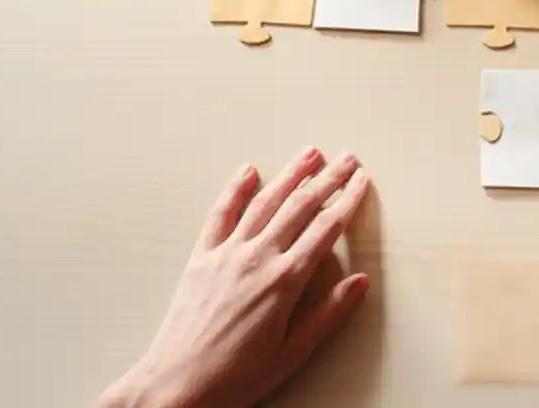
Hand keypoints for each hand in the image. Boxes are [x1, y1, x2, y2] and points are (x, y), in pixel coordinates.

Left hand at [98, 148, 371, 406]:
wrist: (177, 383)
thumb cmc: (236, 376)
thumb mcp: (293, 352)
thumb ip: (328, 313)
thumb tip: (360, 281)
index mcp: (285, 281)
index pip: (326, 229)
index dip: (348, 201)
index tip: (362, 181)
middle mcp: (257, 258)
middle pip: (300, 206)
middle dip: (328, 179)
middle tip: (347, 159)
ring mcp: (227, 254)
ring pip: (264, 202)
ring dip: (290, 175)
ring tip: (309, 154)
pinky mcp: (202, 258)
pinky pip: (220, 214)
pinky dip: (235, 190)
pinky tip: (248, 171)